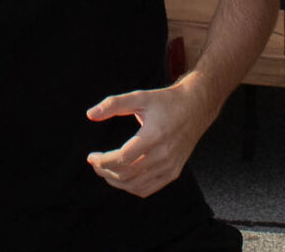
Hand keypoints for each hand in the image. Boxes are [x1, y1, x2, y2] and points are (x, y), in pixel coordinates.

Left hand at [85, 84, 215, 197]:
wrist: (195, 108)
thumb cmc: (165, 101)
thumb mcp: (139, 97)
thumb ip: (113, 104)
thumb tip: (89, 114)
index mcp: (154, 135)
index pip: (122, 158)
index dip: (102, 160)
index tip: (91, 156)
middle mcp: (163, 154)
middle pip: (126, 174)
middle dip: (105, 171)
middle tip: (94, 163)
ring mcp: (170, 166)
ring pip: (136, 185)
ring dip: (116, 181)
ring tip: (104, 170)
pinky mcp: (174, 172)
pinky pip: (148, 188)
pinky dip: (131, 187)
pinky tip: (122, 178)